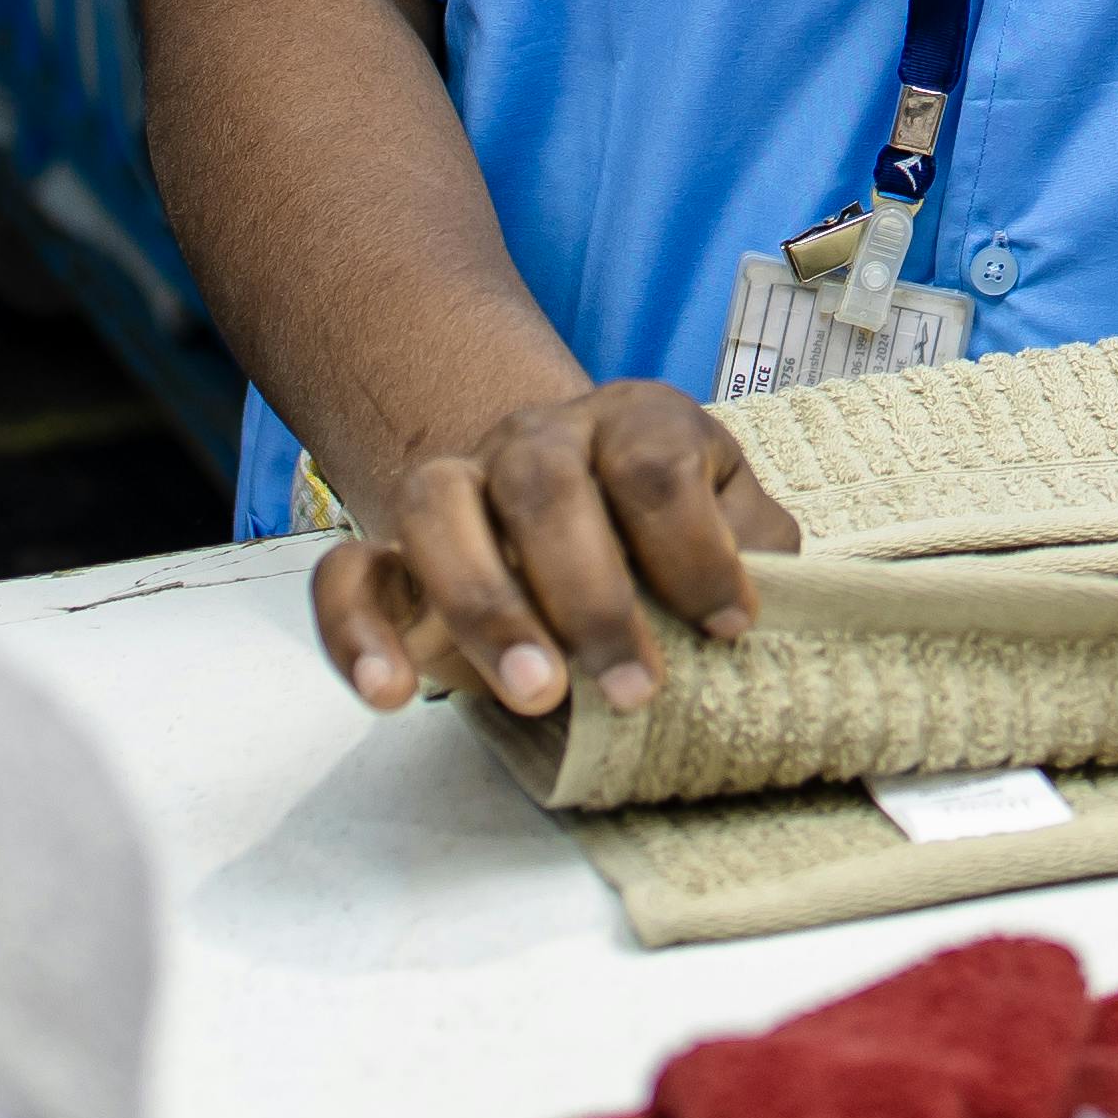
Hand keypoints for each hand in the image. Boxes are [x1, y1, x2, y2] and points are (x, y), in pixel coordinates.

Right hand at [314, 379, 800, 719]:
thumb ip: (757, 550)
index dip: (697, 548)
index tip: (729, 629)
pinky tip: (389, 694)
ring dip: (487, 605)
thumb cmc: (664, 528)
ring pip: (440, 508)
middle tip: (633, 690)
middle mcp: (539, 438)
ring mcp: (457, 483)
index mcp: (636, 421)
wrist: (560, 498)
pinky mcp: (392, 546)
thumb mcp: (731, 522)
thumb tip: (768, 611)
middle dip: (593, 596)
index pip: (656, 463)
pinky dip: (356, 631)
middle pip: (548, 488)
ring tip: (536, 695)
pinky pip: (348, 571)